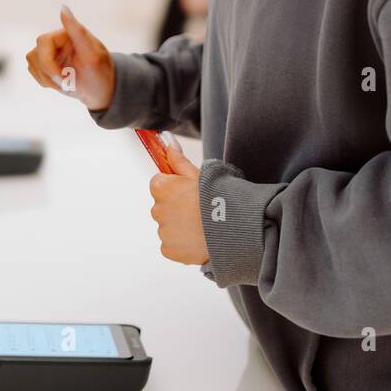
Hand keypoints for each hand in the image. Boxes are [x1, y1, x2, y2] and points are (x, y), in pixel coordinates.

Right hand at [25, 5, 115, 111]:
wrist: (101, 89)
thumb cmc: (100, 71)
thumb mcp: (93, 54)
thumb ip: (77, 32)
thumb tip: (63, 8)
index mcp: (66, 34)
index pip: (44, 41)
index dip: (48, 62)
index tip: (63, 76)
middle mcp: (54, 41)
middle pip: (35, 55)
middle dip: (50, 73)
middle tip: (68, 81)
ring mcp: (47, 52)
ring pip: (33, 65)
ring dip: (49, 79)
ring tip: (68, 82)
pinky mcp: (43, 64)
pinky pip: (34, 73)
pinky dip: (47, 82)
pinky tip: (62, 83)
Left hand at [149, 141, 209, 266]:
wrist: (233, 228)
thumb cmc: (219, 198)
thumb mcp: (199, 174)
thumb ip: (178, 159)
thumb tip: (166, 140)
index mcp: (161, 187)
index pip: (159, 184)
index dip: (175, 188)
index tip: (190, 192)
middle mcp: (156, 209)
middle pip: (163, 206)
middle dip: (177, 208)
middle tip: (200, 210)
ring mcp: (162, 231)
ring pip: (169, 227)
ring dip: (181, 227)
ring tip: (203, 226)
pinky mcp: (168, 250)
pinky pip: (172, 245)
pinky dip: (183, 244)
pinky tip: (200, 239)